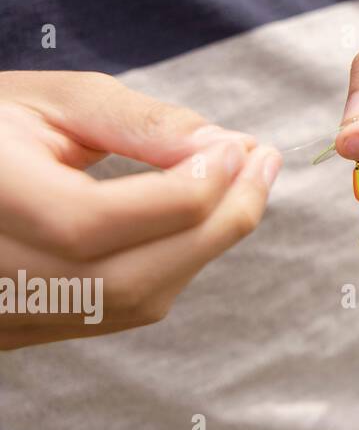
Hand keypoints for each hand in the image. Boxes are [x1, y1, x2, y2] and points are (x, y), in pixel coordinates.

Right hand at [0, 71, 280, 349]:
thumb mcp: (51, 100)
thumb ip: (137, 122)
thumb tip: (224, 147)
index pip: (94, 221)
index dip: (183, 190)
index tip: (241, 147)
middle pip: (126, 278)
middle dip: (216, 222)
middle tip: (262, 167)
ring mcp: (3, 314)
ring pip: (131, 303)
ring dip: (204, 246)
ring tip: (243, 187)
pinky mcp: (22, 329)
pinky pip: (119, 310)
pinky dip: (173, 265)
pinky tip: (201, 219)